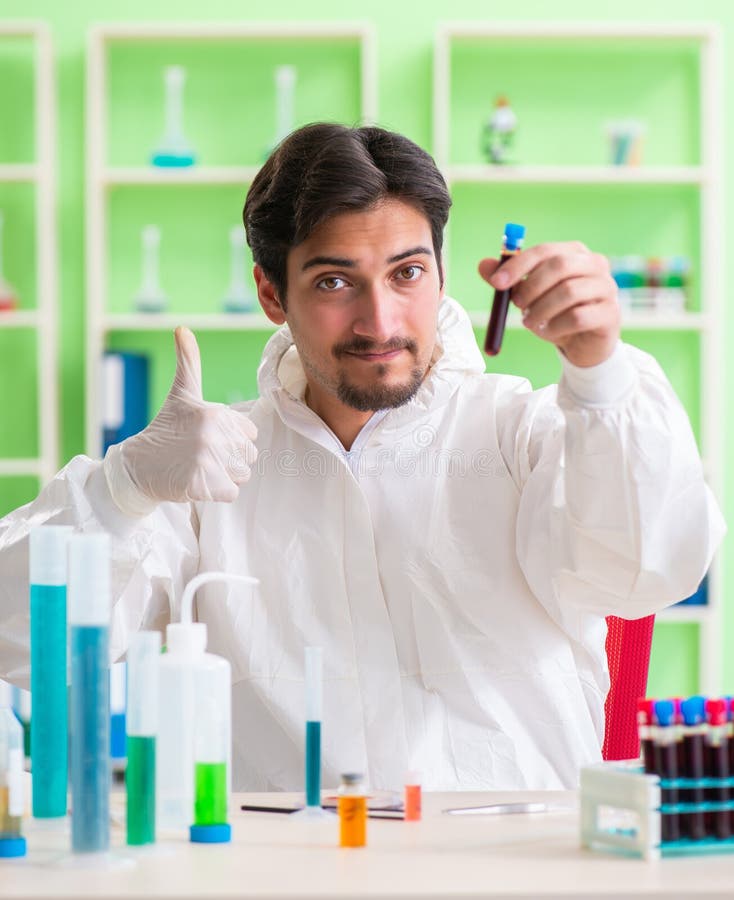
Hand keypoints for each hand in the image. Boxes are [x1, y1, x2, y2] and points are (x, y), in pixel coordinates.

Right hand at [104, 327, 257, 514]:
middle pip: (248, 456)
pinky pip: (231, 493)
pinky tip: (196, 482)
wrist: (137, 466)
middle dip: (229, 460)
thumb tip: (182, 328)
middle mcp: (213, 434)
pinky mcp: (201, 484)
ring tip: (198, 468)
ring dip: (223, 477)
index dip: (232, 440)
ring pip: (241, 475)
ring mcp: (206, 460)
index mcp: (215, 413)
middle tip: (200, 455)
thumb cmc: (165, 429)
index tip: (207, 438)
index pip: (250, 435)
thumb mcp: (181, 394)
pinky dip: (216, 493)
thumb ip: (188, 362)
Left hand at [478, 241, 620, 366]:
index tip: (496, 283)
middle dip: (531, 286)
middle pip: (560, 265)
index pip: (545, 250)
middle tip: (516, 305)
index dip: (518, 265)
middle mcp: (595, 264)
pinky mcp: (610, 313)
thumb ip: (508, 280)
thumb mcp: (528, 296)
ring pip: (569, 292)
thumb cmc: (555, 313)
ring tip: (530, 322)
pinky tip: (550, 332)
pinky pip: (579, 317)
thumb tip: (483, 265)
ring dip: (542, 309)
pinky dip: (557, 326)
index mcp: (574, 253)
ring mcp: (607, 287)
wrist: (582, 344)